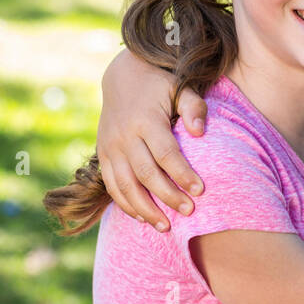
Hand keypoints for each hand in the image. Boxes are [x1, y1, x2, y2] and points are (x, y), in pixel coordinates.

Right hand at [96, 49, 208, 229]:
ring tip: (166, 227)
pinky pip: (111, 185)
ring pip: (124, 185)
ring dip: (144, 209)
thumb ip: (193, 107)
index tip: (200, 191)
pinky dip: (125, 204)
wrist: (123, 75)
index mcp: (145, 119)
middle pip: (145, 173)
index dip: (182, 173)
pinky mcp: (103, 154)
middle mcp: (124, 136)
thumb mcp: (180, 86)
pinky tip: (143, 218)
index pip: (165, 153)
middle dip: (167, 196)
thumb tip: (200, 131)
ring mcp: (110, 146)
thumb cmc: (161, 83)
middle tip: (189, 212)